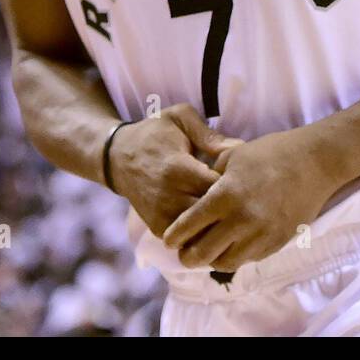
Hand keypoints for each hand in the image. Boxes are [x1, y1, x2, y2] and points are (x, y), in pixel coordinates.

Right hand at [108, 103, 242, 238]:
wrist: (117, 157)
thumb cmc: (154, 133)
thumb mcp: (179, 118)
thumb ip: (208, 133)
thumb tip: (239, 148)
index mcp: (178, 168)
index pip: (218, 186)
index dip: (235, 184)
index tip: (242, 177)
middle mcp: (169, 197)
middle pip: (213, 214)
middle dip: (230, 208)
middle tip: (242, 197)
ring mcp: (162, 216)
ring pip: (201, 232)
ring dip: (218, 224)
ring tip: (230, 211)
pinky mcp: (157, 228)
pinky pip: (187, 240)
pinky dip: (201, 234)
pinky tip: (212, 221)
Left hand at [161, 126, 334, 271]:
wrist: (314, 162)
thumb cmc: (271, 153)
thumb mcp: (232, 156)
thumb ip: (210, 177)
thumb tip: (198, 193)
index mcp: (225, 196)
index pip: (190, 225)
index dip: (175, 236)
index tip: (168, 240)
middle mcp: (241, 220)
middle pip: (204, 253)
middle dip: (189, 257)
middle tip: (183, 255)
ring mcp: (261, 234)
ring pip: (226, 262)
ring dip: (213, 260)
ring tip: (208, 253)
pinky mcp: (277, 242)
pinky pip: (250, 258)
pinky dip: (237, 255)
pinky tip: (233, 246)